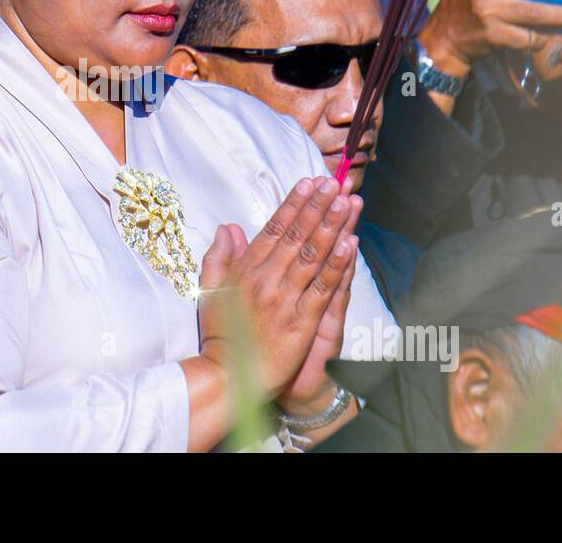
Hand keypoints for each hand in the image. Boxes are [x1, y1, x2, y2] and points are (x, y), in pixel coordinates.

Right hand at [196, 175, 358, 403]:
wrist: (228, 377)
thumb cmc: (220, 336)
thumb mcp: (211, 291)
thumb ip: (219, 258)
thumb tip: (228, 227)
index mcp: (245, 271)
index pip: (273, 229)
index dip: (293, 204)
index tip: (309, 183)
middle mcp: (265, 280)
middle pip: (296, 236)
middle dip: (317, 206)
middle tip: (334, 183)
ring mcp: (284, 299)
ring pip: (312, 255)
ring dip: (331, 226)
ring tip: (346, 202)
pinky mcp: (301, 322)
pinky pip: (322, 288)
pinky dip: (336, 265)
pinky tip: (349, 243)